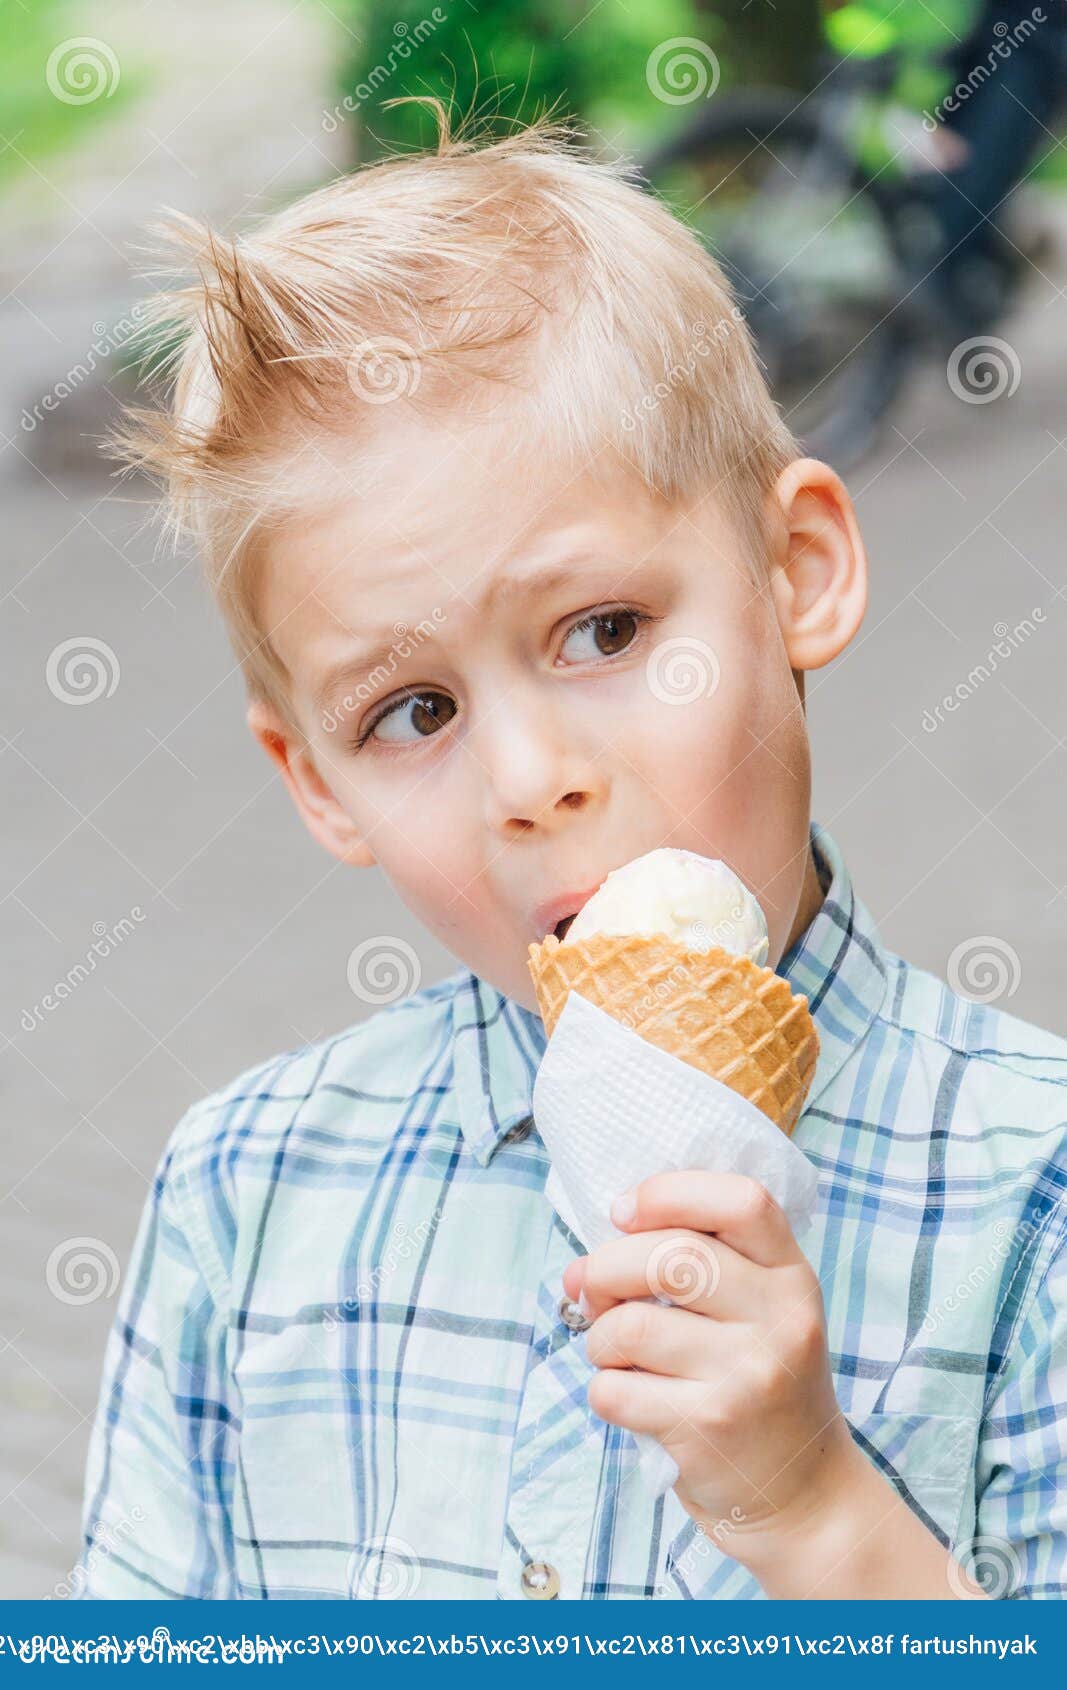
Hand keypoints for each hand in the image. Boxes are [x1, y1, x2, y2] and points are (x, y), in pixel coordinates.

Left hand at [562, 1170, 863, 1565]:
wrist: (804, 1496)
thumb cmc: (760, 1388)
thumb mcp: (758, 1316)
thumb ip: (688, 1274)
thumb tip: (579, 1268)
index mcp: (792, 1278)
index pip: (742, 1200)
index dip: (670, 1192)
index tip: (625, 1211)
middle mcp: (780, 1320)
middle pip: (669, 1255)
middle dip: (607, 1267)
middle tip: (596, 1292)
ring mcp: (748, 1375)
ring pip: (631, 1324)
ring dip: (599, 1337)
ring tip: (612, 1352)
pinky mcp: (710, 1427)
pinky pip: (617, 1389)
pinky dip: (603, 1390)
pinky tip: (627, 1397)